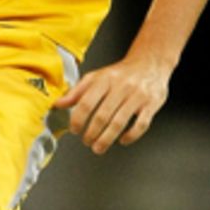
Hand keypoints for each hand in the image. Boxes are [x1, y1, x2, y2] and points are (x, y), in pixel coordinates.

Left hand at [56, 48, 171, 153]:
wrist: (150, 62)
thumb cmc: (121, 73)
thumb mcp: (96, 77)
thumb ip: (77, 91)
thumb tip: (58, 104)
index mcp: (105, 79)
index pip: (87, 102)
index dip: (78, 119)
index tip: (74, 129)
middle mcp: (122, 87)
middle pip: (102, 115)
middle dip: (91, 133)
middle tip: (86, 141)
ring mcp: (137, 96)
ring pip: (119, 122)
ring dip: (106, 139)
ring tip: (98, 147)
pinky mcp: (151, 104)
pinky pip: (141, 124)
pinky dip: (131, 136)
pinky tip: (123, 140)